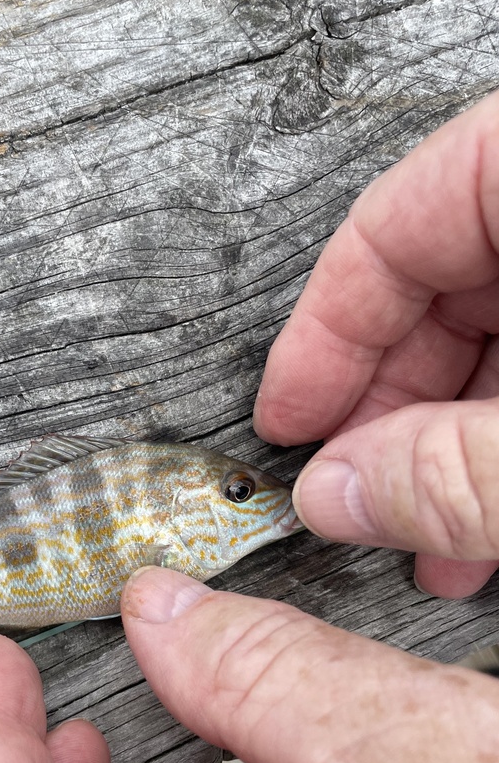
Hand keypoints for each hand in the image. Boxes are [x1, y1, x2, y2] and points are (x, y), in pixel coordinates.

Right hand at [254, 90, 498, 598]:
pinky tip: (482, 524)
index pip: (397, 221)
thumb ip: (454, 469)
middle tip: (347, 493)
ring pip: (497, 340)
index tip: (285, 418)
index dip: (324, 331)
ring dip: (443, 446)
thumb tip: (336, 498)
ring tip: (421, 541)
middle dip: (384, 411)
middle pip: (441, 286)